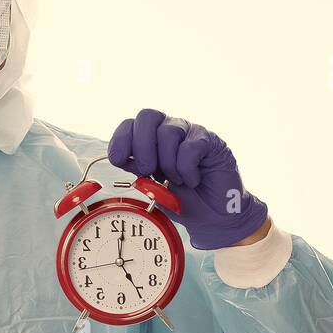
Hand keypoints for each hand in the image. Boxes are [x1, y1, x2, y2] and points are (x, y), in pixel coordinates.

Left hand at [108, 109, 268, 249]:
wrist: (212, 216)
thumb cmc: (183, 200)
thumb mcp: (151, 187)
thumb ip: (136, 171)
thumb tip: (122, 158)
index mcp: (151, 139)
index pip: (130, 124)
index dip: (121, 139)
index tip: (119, 160)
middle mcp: (170, 130)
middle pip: (147, 116)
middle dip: (142, 147)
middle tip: (149, 171)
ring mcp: (190, 132)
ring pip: (168, 132)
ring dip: (167, 163)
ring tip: (176, 180)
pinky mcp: (210, 141)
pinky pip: (190, 147)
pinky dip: (186, 170)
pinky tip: (193, 180)